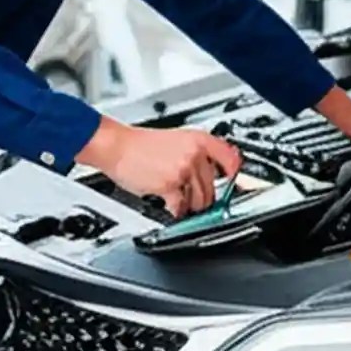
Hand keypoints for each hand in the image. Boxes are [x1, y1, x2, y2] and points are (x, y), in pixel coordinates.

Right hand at [76, 117, 241, 218]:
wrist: (115, 146)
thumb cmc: (137, 144)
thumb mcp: (173, 140)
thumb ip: (195, 155)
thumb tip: (210, 174)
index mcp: (198, 140)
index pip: (231, 159)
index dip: (234, 176)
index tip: (233, 184)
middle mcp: (194, 154)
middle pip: (214, 188)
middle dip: (202, 197)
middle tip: (190, 197)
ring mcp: (183, 170)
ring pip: (200, 201)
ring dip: (188, 205)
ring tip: (175, 197)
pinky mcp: (170, 185)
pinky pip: (181, 207)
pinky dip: (175, 210)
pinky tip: (168, 204)